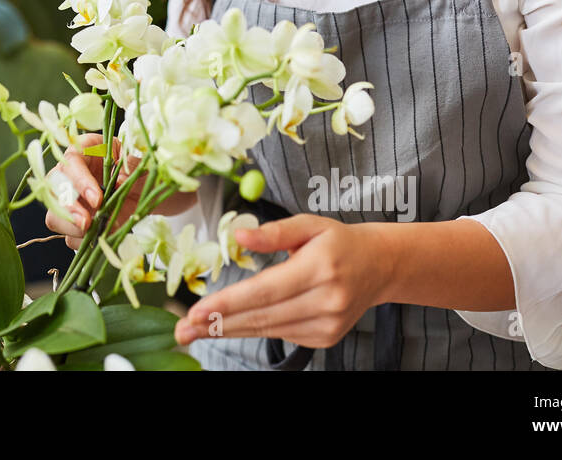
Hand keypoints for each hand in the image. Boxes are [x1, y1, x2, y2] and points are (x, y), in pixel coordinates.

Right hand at [43, 133, 196, 249]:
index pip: (71, 162)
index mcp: (87, 150)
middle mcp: (74, 174)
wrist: (156, 191)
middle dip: (67, 208)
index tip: (98, 199)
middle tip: (87, 223)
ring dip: (70, 228)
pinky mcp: (80, 223)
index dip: (79, 181)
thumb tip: (122, 175)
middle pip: (53, 189)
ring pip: (54, 215)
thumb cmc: (148, 169)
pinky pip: (70, 236)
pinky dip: (83, 242)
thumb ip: (133, 168)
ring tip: (94, 233)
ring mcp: (74, 201)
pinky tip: (101, 239)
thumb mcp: (144, 163)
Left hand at [173, 214, 394, 347]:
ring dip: (228, 331)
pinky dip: (252, 330)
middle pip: (261, 316)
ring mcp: (327, 323)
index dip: (229, 303)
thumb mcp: (308, 224)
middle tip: (182, 329)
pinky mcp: (326, 337)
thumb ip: (273, 232)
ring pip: (267, 329)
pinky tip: (230, 326)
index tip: (197, 310)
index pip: (265, 290)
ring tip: (195, 331)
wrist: (380, 266)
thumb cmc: (338, 240)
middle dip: (218, 324)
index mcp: (320, 267)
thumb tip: (238, 235)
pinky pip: (281, 334)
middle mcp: (326, 300)